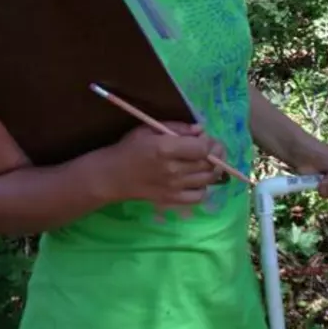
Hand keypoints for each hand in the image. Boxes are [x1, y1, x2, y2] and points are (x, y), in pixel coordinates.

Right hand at [101, 123, 220, 213]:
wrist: (111, 176)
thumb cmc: (130, 148)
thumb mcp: (150, 128)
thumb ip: (178, 127)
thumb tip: (201, 130)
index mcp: (166, 149)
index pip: (203, 148)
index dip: (210, 142)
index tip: (204, 138)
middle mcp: (173, 170)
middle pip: (209, 164)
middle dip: (216, 154)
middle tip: (210, 149)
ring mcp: (173, 188)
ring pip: (208, 180)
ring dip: (212, 170)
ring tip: (204, 163)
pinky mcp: (171, 201)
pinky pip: (198, 197)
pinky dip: (203, 188)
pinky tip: (196, 180)